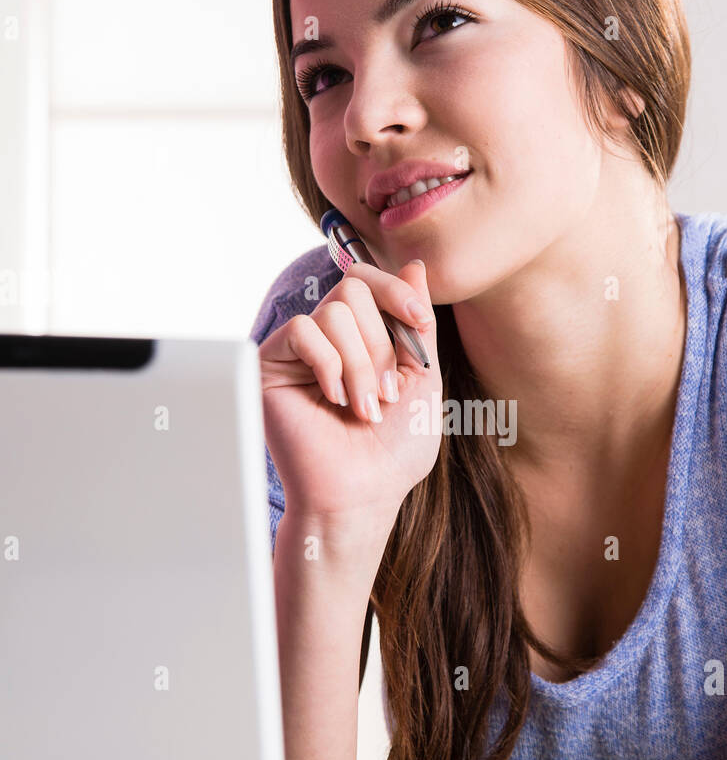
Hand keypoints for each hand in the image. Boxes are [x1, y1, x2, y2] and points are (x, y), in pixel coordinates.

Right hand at [259, 258, 442, 520]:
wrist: (360, 494)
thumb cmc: (393, 450)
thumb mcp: (422, 379)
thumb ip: (417, 324)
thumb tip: (415, 264)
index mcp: (362, 337)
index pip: (370, 281)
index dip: (396, 291)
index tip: (419, 320)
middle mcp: (328, 338)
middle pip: (355, 289)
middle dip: (381, 344)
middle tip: (385, 396)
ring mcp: (298, 351)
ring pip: (334, 310)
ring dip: (360, 364)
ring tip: (363, 409)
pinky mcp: (271, 365)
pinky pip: (303, 330)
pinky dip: (329, 365)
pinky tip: (332, 400)